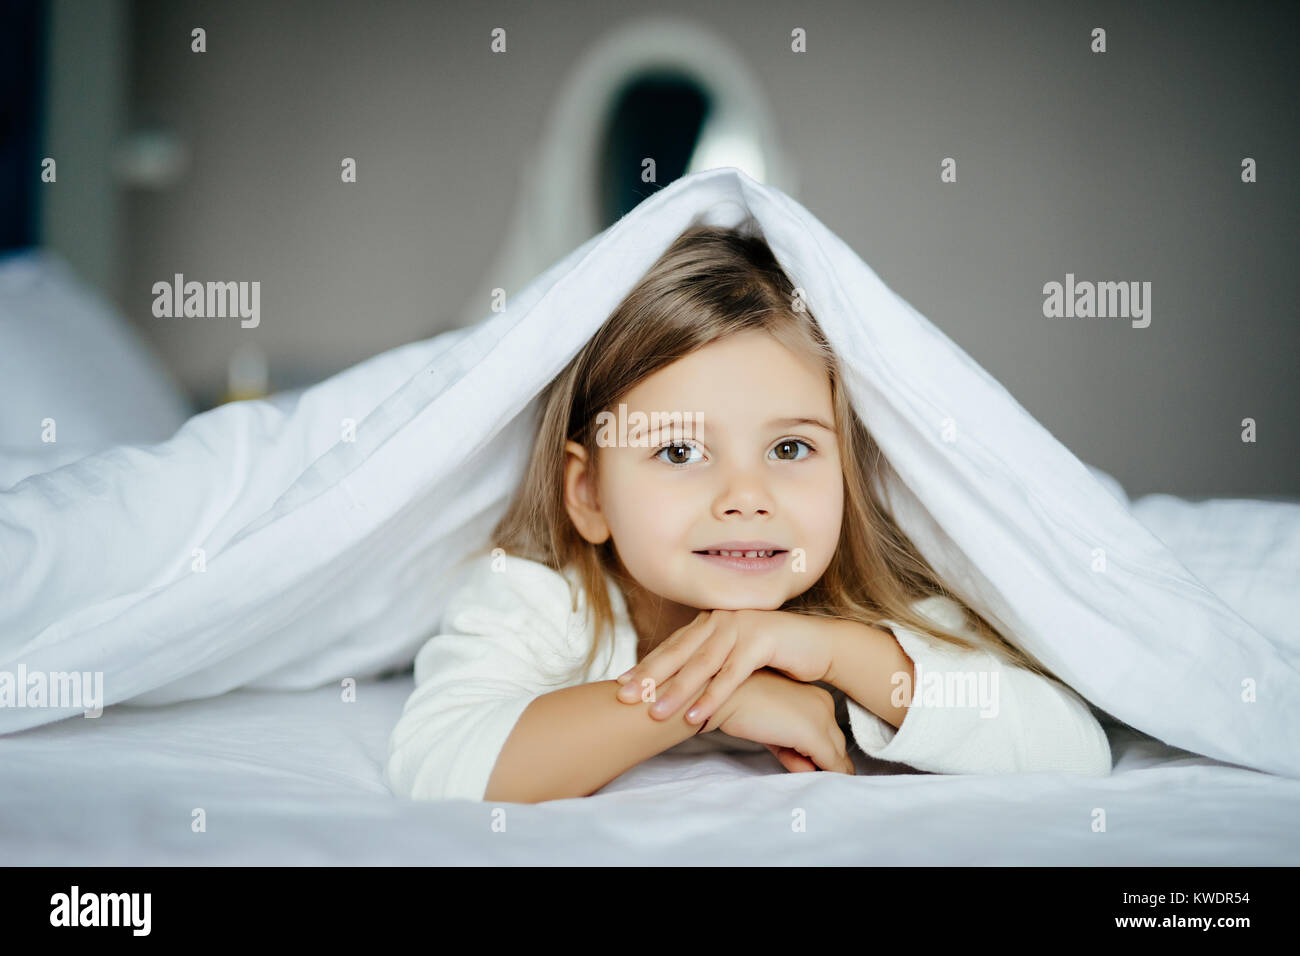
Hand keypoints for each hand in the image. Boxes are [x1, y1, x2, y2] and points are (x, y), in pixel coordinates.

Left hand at [615, 608, 835, 729]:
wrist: (817, 645)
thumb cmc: (773, 653)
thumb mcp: (735, 653)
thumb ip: (709, 658)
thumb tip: (675, 677)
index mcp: (710, 620)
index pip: (672, 645)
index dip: (646, 665)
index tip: (621, 684)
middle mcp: (720, 619)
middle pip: (679, 652)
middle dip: (650, 676)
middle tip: (625, 697)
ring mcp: (740, 627)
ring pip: (702, 665)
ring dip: (676, 691)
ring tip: (655, 713)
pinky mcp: (761, 641)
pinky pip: (731, 675)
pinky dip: (712, 696)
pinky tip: (695, 715)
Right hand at [705, 669, 853, 774]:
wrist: (720, 695)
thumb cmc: (738, 706)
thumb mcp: (771, 727)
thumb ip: (790, 745)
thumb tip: (807, 767)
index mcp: (814, 694)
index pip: (827, 730)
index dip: (817, 752)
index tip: (802, 763)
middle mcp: (824, 703)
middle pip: (836, 743)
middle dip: (824, 763)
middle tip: (806, 773)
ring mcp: (821, 719)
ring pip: (837, 755)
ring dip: (825, 770)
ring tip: (803, 774)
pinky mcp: (813, 735)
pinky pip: (831, 763)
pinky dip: (828, 775)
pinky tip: (815, 779)